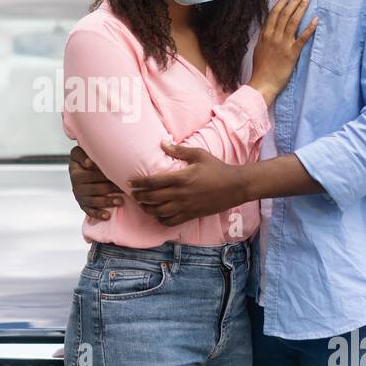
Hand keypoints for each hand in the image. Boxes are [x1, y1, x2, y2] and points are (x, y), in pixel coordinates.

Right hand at [69, 145, 123, 219]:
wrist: (78, 170)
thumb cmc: (83, 159)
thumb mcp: (78, 153)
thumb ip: (82, 155)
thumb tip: (89, 163)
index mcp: (75, 172)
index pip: (90, 175)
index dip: (101, 175)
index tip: (113, 174)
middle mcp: (76, 186)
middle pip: (94, 188)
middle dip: (109, 188)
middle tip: (122, 188)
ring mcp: (79, 196)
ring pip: (93, 201)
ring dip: (107, 201)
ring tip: (120, 201)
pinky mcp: (82, 205)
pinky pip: (90, 211)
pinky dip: (98, 214)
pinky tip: (107, 215)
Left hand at [128, 142, 246, 226]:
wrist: (234, 187)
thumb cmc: (217, 168)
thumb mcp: (199, 155)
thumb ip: (179, 150)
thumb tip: (162, 143)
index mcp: (181, 178)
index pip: (153, 182)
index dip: (139, 182)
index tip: (131, 182)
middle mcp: (181, 194)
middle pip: (152, 198)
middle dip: (139, 196)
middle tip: (133, 194)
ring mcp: (185, 207)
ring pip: (159, 211)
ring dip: (147, 209)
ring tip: (142, 204)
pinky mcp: (191, 215)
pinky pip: (170, 221)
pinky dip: (160, 219)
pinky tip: (157, 214)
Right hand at [249, 0, 317, 103]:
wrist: (263, 83)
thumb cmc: (261, 68)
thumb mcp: (259, 49)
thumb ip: (265, 37)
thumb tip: (269, 28)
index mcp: (265, 34)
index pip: (275, 13)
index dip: (283, 1)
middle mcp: (274, 36)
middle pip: (285, 13)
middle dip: (295, 0)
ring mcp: (283, 44)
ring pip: (293, 21)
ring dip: (301, 8)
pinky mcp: (292, 53)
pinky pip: (302, 38)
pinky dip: (309, 28)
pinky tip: (316, 19)